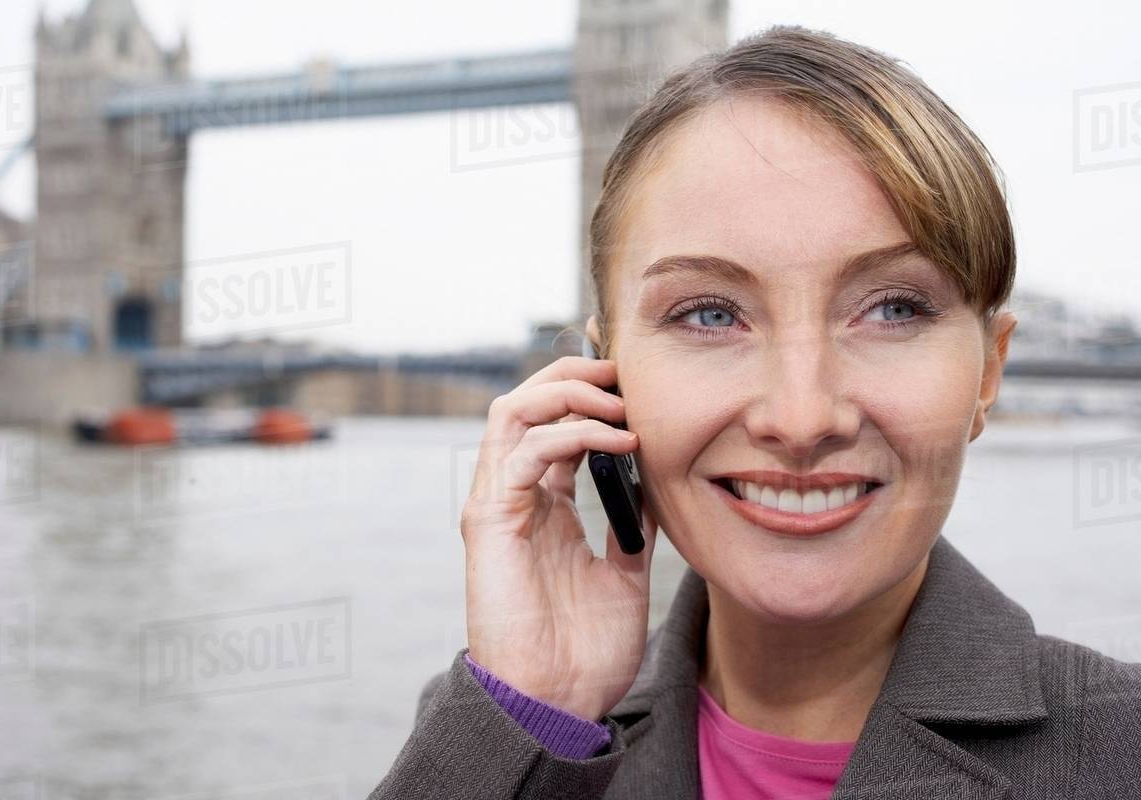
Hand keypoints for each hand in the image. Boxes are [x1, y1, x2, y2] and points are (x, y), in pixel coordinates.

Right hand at [461, 356, 656, 721]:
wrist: (557, 704)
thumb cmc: (585, 650)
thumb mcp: (625, 572)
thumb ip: (632, 524)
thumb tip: (657, 482)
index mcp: (542, 506)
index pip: (554, 425)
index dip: (590, 393)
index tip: (637, 382)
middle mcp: (514, 496)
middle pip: (526, 402)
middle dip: (574, 375)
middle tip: (624, 372)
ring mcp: (498, 505)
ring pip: (512, 411)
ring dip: (567, 392)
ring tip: (618, 400)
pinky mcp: (490, 522)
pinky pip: (523, 454)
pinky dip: (570, 433)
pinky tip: (616, 441)